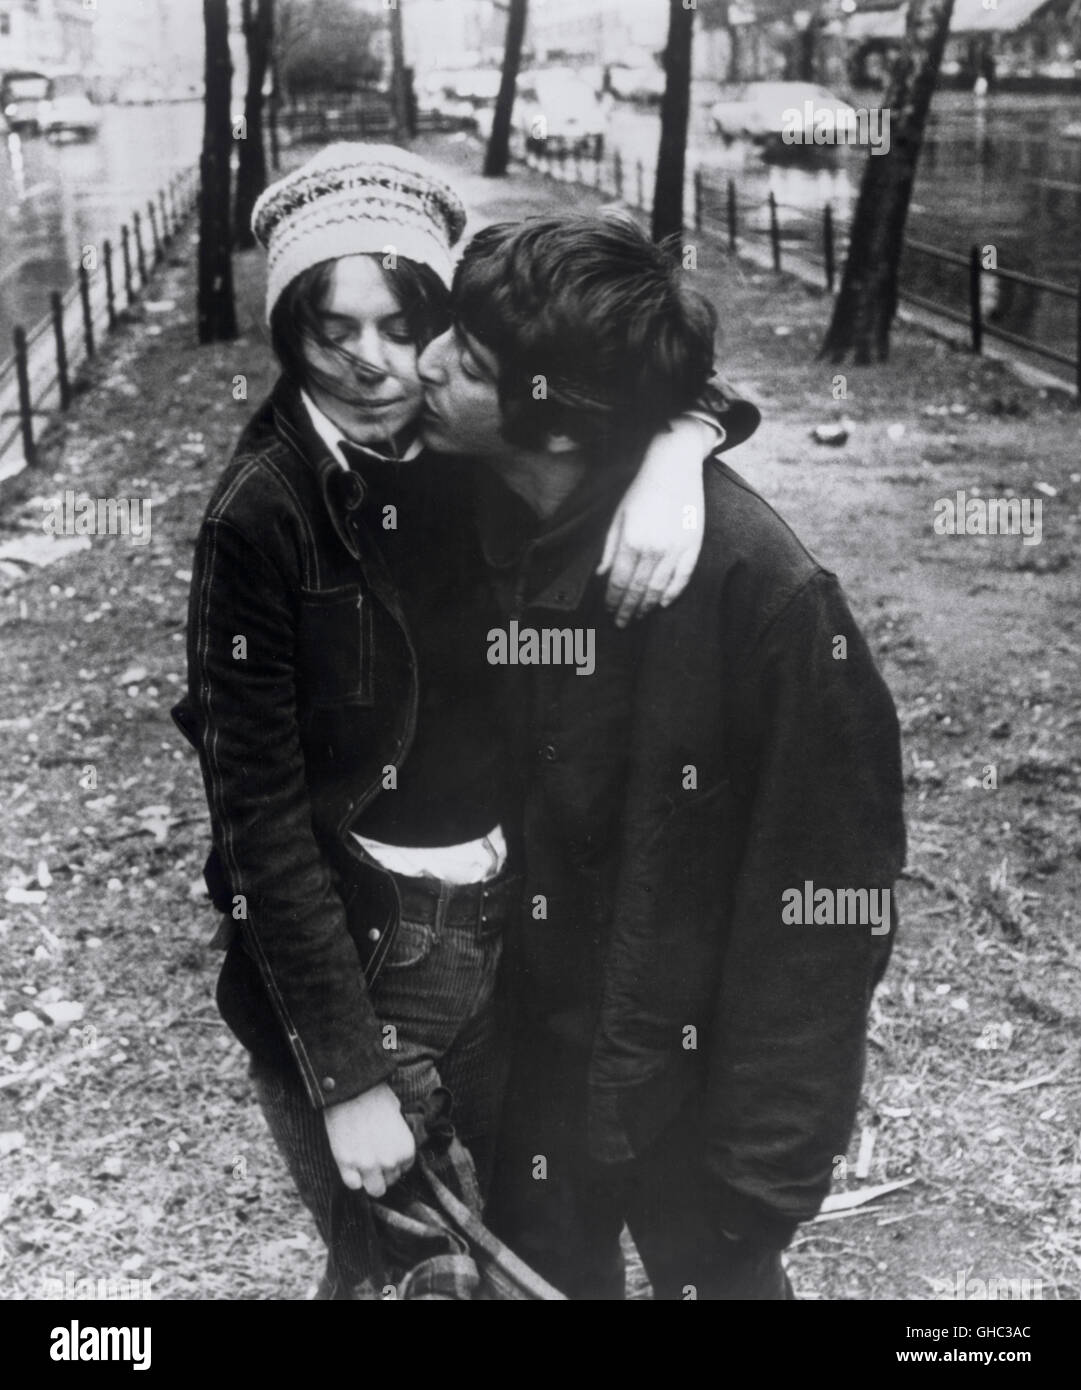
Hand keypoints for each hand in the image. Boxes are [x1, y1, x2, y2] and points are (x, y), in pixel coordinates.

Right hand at [323, 1082, 415, 1197]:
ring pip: (375, 1190)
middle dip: (384, 1171)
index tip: (386, 1152)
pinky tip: (351, 1164)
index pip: (404, 1168)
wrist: (352, 1089)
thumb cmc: (376, 1096)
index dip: (395, 1160)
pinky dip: (353, 1177)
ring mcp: (368, 1165)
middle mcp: (390, 1161)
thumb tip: (393, 1144)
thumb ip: (398, 1137)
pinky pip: (353, 1184)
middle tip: (374, 1157)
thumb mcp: (397, 1115)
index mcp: (406, 1149)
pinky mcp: (346, 1164)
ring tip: (364, 1166)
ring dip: (371, 1179)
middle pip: (391, 1180)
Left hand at [597, 416, 712, 626]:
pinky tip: (663, 604)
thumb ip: (609, 548)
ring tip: (639, 616)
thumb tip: (601, 576)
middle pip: (638, 590)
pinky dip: (672, 593)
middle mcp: (653, 549)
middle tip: (621, 623)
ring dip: (647, 606)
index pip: (620, 582)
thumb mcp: (617, 517)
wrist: (673, 467)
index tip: (609, 611)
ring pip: (659, 588)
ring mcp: (675, 548)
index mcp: (631, 541)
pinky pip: (682, 577)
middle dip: (628, 609)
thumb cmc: (641, 490)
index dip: (613, 600)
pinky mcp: (693, 545)